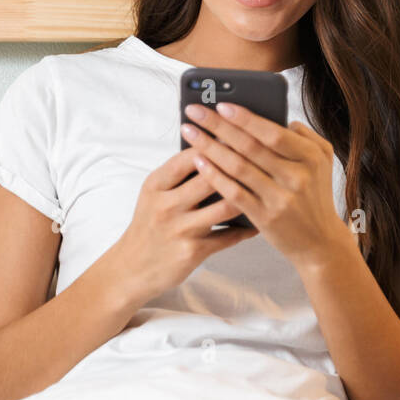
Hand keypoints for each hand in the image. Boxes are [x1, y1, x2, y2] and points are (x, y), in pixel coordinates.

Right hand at [104, 148, 259, 309]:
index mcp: (156, 185)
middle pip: (211, 177)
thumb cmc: (149, 225)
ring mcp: (181, 229)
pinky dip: (248, 228)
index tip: (238, 131)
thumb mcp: (154, 195)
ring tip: (267, 187)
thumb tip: (214, 147)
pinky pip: (229, 237)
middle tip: (264, 156)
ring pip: (226, 207)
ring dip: (248, 196)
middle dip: (239, 165)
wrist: (131, 269)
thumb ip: (179, 174)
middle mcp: (167, 205)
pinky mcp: (193, 252)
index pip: (189, 156)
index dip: (216, 142)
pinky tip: (260, 220)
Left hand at [181, 102, 356, 270]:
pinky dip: (214, 175)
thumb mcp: (323, 162)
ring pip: (238, 167)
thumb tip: (280, 119)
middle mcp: (298, 177)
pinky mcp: (265, 217)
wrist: (320, 241)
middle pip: (250, 146)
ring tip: (190, 133)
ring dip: (209, 147)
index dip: (245, 118)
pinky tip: (199, 162)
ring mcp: (280, 198)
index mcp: (311, 157)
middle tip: (194, 111)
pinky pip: (234, 192)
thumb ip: (305, 137)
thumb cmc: (315, 196)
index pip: (273, 132)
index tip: (221, 105)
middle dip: (218, 125)